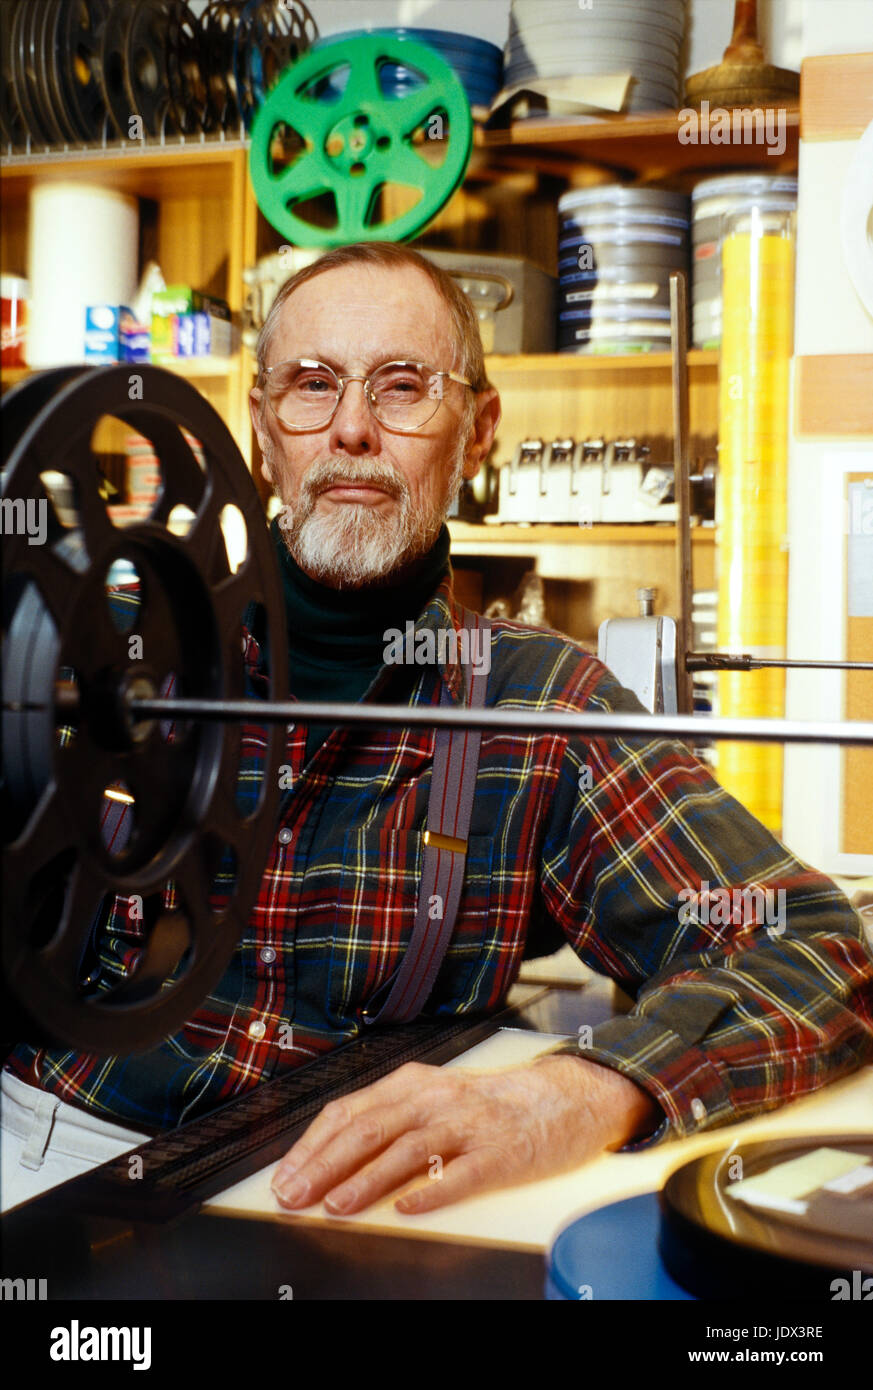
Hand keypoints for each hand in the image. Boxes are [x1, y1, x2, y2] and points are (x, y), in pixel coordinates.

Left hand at [271, 1053, 660, 1215]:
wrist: (560, 1098)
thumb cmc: (487, 1106)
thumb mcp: (431, 1099)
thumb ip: (387, 1122)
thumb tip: (327, 1161)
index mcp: (411, 1084)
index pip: (348, 1111)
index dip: (312, 1146)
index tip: (286, 1177)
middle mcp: (435, 1099)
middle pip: (369, 1129)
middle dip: (325, 1165)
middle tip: (296, 1196)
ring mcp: (468, 1124)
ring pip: (407, 1149)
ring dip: (367, 1179)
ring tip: (337, 1205)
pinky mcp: (500, 1152)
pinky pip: (461, 1172)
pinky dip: (431, 1190)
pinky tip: (408, 1207)